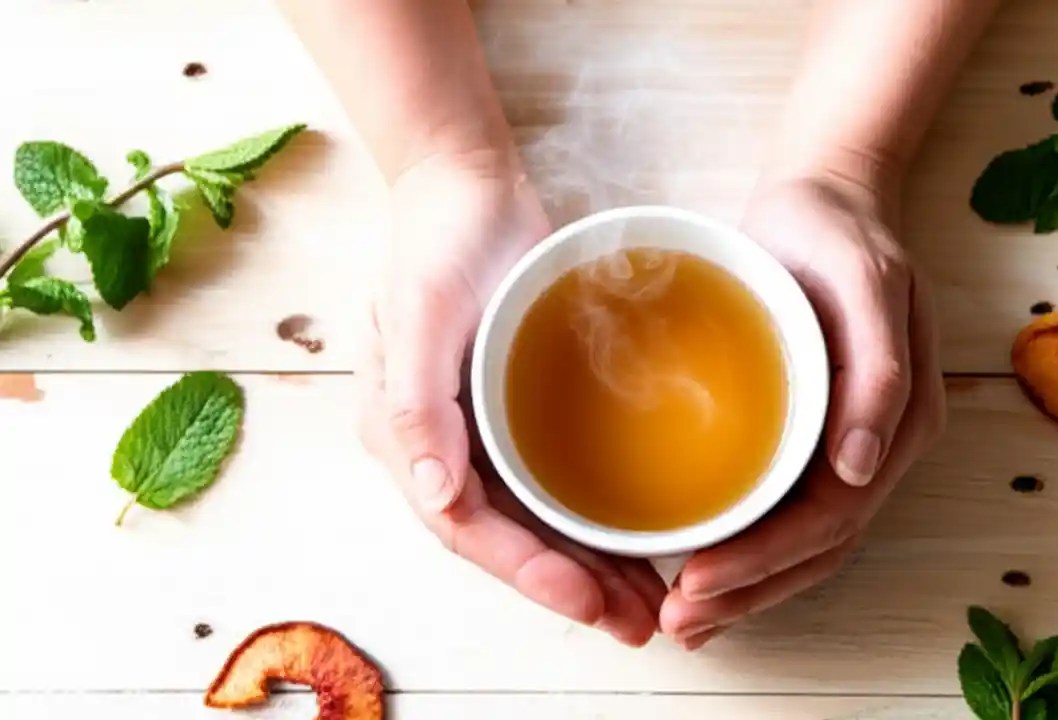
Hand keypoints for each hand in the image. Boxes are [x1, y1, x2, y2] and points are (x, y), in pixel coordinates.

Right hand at [358, 154, 665, 645]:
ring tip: (653, 600)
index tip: (589, 601)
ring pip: (536, 519)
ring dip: (590, 564)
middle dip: (571, 587)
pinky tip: (638, 534)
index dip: (527, 572)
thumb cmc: (438, 236)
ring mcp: (479, 430)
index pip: (466, 526)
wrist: (464, 180)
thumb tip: (433, 494)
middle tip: (640, 624)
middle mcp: (440, 446)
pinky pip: (553, 479)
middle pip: (507, 538)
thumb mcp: (420, 309)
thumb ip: (417, 402)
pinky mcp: (514, 409)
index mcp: (404, 434)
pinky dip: (594, 514)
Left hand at [660, 175, 946, 649]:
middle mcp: (878, 447)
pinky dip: (747, 551)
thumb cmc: (841, 233)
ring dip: (745, 589)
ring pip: (802, 545)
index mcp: (900, 420)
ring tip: (682, 620)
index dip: (768, 561)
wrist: (826, 200)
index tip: (699, 581)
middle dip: (748, 592)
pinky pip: (785, 512)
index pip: (833, 518)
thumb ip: (880, 370)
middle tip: (677, 624)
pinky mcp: (811, 435)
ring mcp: (846, 446)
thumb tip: (862, 468)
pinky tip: (700, 572)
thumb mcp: (867, 280)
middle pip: (816, 548)